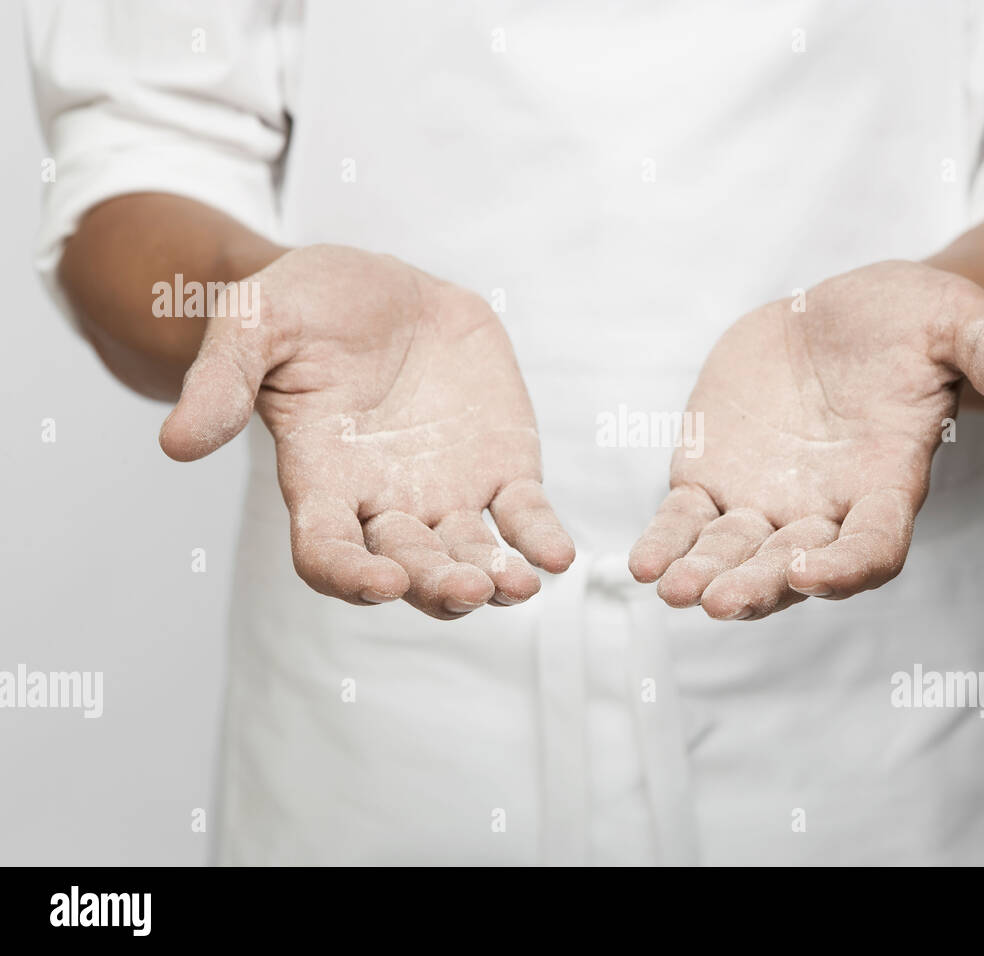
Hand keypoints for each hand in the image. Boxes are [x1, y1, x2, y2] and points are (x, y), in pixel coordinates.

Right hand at [160, 245, 573, 618]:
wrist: (379, 289)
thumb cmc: (305, 305)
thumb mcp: (253, 322)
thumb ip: (221, 380)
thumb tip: (175, 443)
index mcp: (320, 480)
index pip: (325, 552)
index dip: (350, 576)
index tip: (382, 582)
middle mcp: (384, 503)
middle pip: (409, 567)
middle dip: (437, 583)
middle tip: (467, 587)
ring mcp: (447, 493)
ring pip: (470, 557)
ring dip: (494, 578)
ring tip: (520, 585)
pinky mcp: (502, 468)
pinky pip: (524, 516)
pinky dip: (541, 539)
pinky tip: (559, 556)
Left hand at [628, 259, 983, 619]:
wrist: (843, 318)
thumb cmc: (911, 325)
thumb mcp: (957, 320)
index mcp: (886, 484)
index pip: (874, 546)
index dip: (848, 566)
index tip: (813, 571)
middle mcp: (824, 509)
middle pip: (793, 567)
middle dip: (758, 585)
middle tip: (720, 601)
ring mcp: (765, 501)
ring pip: (733, 555)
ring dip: (704, 576)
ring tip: (671, 588)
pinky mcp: (713, 477)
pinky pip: (686, 520)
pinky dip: (666, 542)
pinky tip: (643, 563)